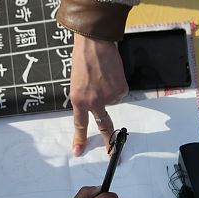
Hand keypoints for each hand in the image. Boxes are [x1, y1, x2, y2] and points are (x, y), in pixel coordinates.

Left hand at [70, 36, 128, 155]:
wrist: (95, 43)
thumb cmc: (83, 57)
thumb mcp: (77, 81)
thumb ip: (85, 96)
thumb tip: (96, 104)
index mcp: (78, 100)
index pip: (80, 124)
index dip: (79, 139)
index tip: (78, 151)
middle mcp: (93, 102)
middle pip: (104, 125)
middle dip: (109, 141)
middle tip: (111, 154)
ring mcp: (109, 97)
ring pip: (113, 100)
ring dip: (110, 90)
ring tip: (104, 74)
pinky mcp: (121, 90)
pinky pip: (121, 91)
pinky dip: (118, 84)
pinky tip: (111, 73)